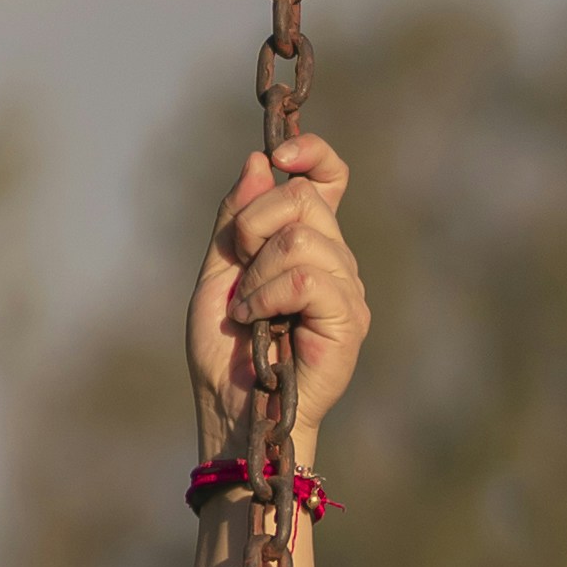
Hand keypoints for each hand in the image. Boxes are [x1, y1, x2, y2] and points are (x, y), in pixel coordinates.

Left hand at [186, 129, 364, 452]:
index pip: (328, 178)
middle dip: (254, 224)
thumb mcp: (217, 274)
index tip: (280, 153)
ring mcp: (346, 289)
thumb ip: (235, 220)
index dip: (312, 154)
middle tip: (237, 269)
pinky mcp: (349, 320)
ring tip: (246, 313)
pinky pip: (306, 280)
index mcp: (306, 243)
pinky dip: (268, 297)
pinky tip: (256, 325)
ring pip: (303, 239)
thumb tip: (258, 162)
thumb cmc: (224, 355)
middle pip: (304, 198)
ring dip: (256, 276)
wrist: (231, 413)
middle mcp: (334, 260)